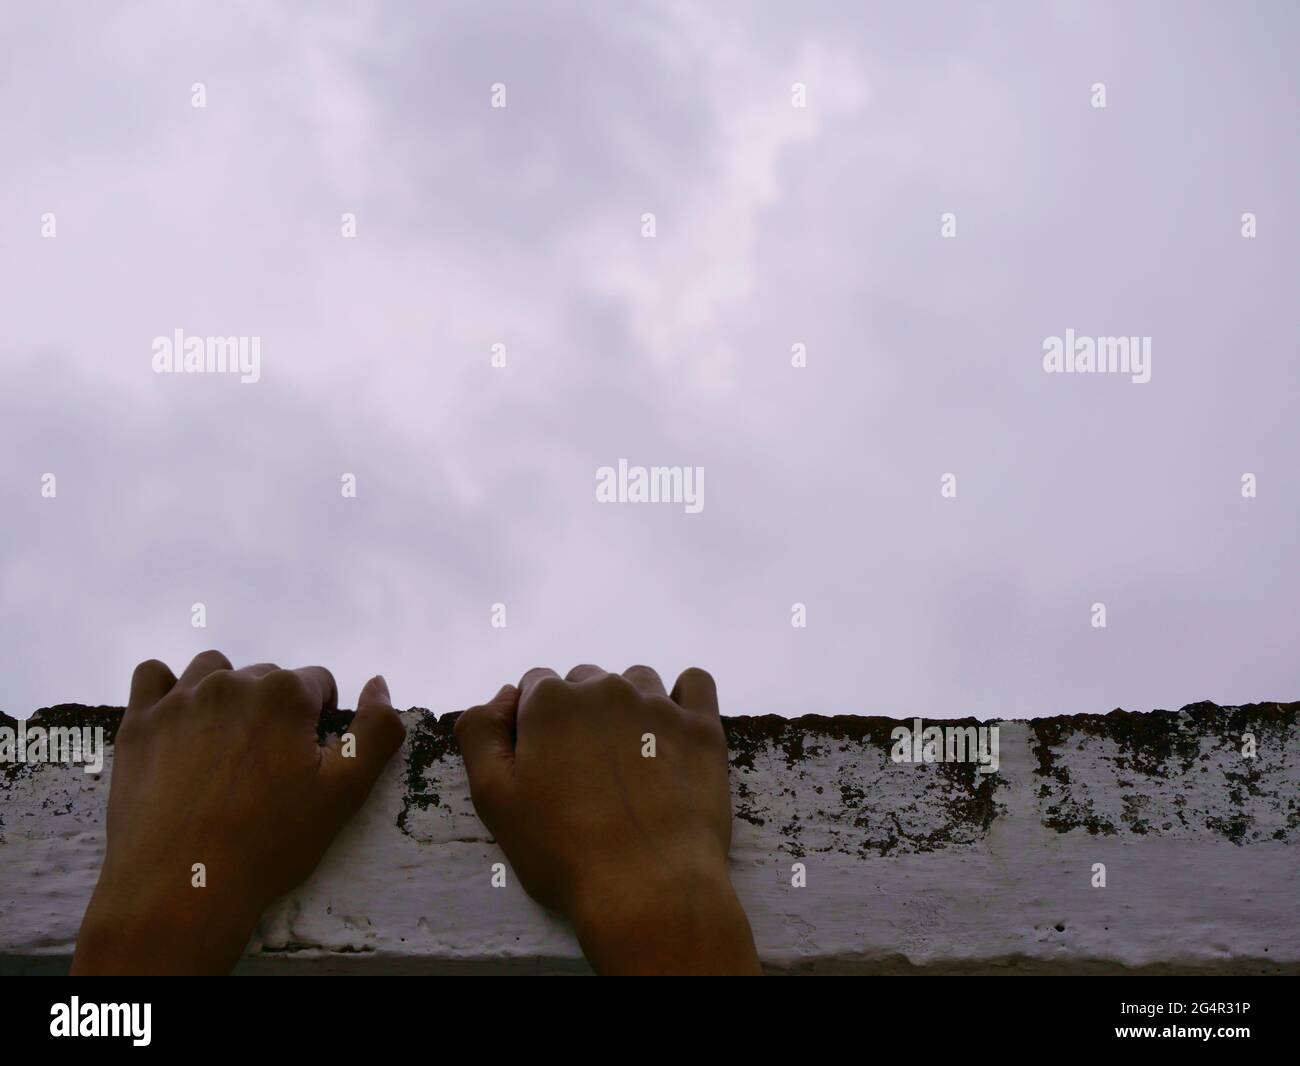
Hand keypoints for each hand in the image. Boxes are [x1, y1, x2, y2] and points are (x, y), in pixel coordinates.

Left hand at [72, 651, 405, 974]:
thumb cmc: (270, 843)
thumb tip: (378, 683)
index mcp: (285, 694)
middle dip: (277, 710)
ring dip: (228, 694)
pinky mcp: (138, 723)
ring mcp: (179, 699)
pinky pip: (153, 675)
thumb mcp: (346, 793)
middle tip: (269, 768)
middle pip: (268, 677)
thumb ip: (377, 730)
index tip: (308, 763)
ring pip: (214, 670)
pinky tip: (179, 722)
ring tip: (227, 744)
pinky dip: (169, 690)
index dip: (321, 721)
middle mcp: (231, 682)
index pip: (318, 683)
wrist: (182, 887)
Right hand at [454, 664, 759, 974]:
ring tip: (629, 762)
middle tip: (585, 774)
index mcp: (551, 701)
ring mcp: (659, 705)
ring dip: (627, 708)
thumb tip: (502, 696)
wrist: (648, 888)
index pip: (534, 687)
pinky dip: (684, 698)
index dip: (534, 725)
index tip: (543, 766)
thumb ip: (480, 734)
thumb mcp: (493, 798)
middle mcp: (605, 689)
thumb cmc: (562, 851)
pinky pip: (695, 684)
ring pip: (635, 683)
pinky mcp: (702, 727)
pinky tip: (673, 729)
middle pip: (585, 683)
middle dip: (579, 717)